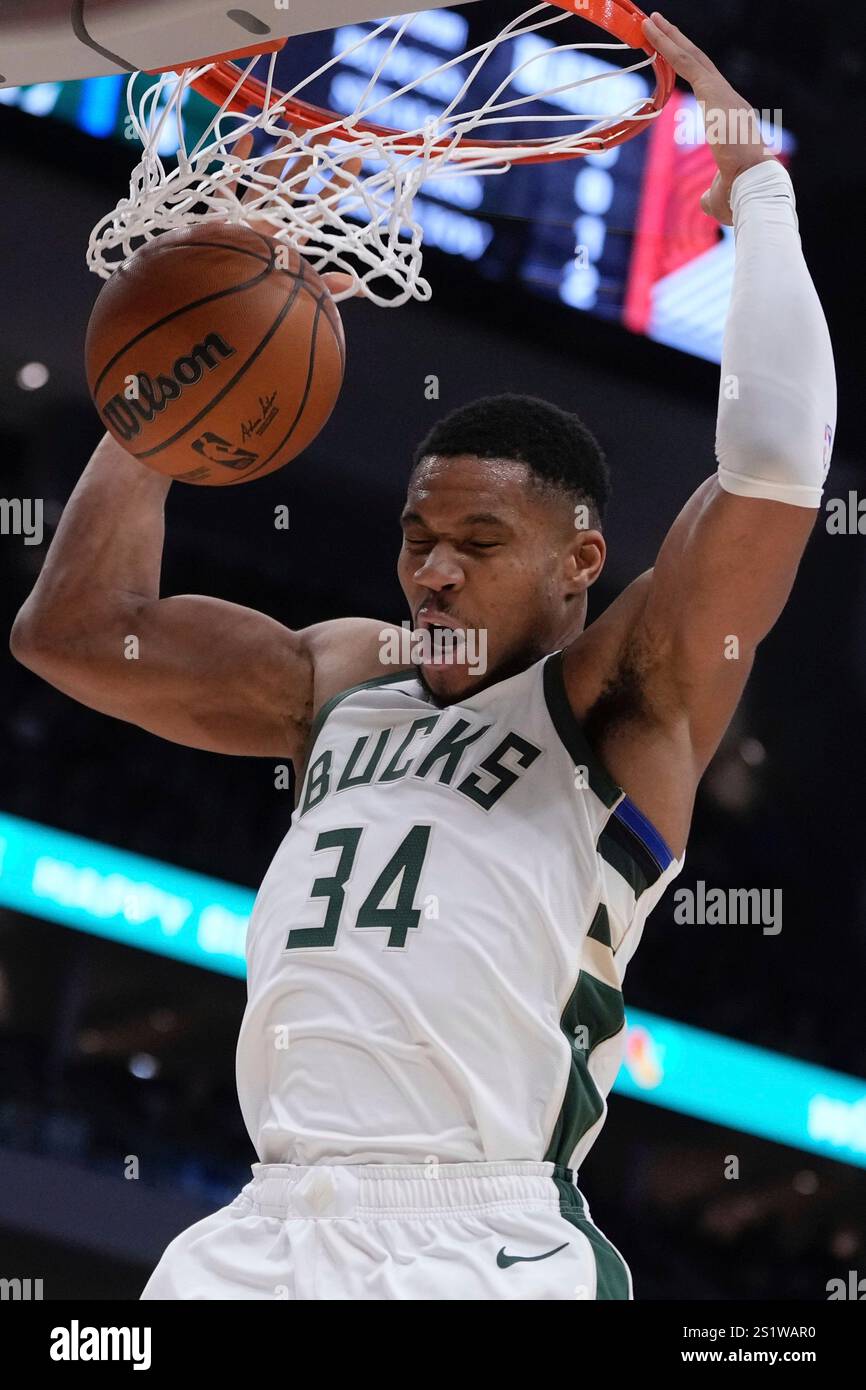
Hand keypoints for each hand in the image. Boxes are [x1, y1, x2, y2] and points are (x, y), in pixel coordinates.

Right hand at [225, 127, 362, 296]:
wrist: (217, 297)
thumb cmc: (256, 296)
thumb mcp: (295, 288)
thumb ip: (325, 285)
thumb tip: (359, 288)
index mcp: (290, 241)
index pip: (320, 210)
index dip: (337, 186)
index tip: (354, 159)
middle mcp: (271, 226)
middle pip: (294, 188)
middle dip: (309, 161)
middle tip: (324, 134)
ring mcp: (246, 218)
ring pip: (266, 178)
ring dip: (279, 152)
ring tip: (295, 127)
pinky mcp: (220, 214)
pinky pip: (229, 182)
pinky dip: (237, 160)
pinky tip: (249, 137)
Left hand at [642, 11, 771, 224]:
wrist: (752, 189)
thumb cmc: (739, 198)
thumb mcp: (719, 197)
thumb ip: (709, 194)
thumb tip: (706, 201)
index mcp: (731, 120)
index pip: (707, 88)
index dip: (690, 71)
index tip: (676, 56)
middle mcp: (729, 101)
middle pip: (699, 64)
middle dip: (678, 43)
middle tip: (659, 24)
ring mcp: (722, 94)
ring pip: (691, 57)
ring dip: (670, 37)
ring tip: (651, 19)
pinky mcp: (713, 93)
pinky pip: (686, 62)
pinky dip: (668, 45)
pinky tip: (653, 31)